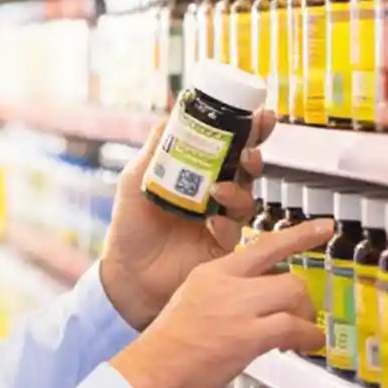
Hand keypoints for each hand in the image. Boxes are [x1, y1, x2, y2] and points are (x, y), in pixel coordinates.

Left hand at [100, 110, 277, 328]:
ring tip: (220, 189)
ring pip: (246, 198)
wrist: (127, 272)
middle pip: (246, 170)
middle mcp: (213, 196)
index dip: (248, 132)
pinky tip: (212, 221)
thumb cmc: (130, 228)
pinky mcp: (222, 247)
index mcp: (197, 176)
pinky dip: (226, 222)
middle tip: (248, 153)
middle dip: (253, 156)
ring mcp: (220, 220)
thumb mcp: (136, 180)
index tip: (260, 117)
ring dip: (238, 190)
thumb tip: (170, 114)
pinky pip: (235, 230)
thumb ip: (156, 149)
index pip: (228, 148)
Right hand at [109, 220, 331, 387]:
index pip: (263, 246)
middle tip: (299, 317)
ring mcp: (236, 309)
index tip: (324, 227)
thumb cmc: (168, 347)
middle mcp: (225, 284)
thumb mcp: (194, 303)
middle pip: (288, 276)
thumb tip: (263, 304)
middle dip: (301, 300)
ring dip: (305, 318)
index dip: (299, 236)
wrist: (149, 371)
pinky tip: (305, 345)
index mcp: (211, 272)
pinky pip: (294, 328)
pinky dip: (308, 338)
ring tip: (299, 335)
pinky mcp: (246, 336)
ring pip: (295, 296)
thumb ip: (227, 296)